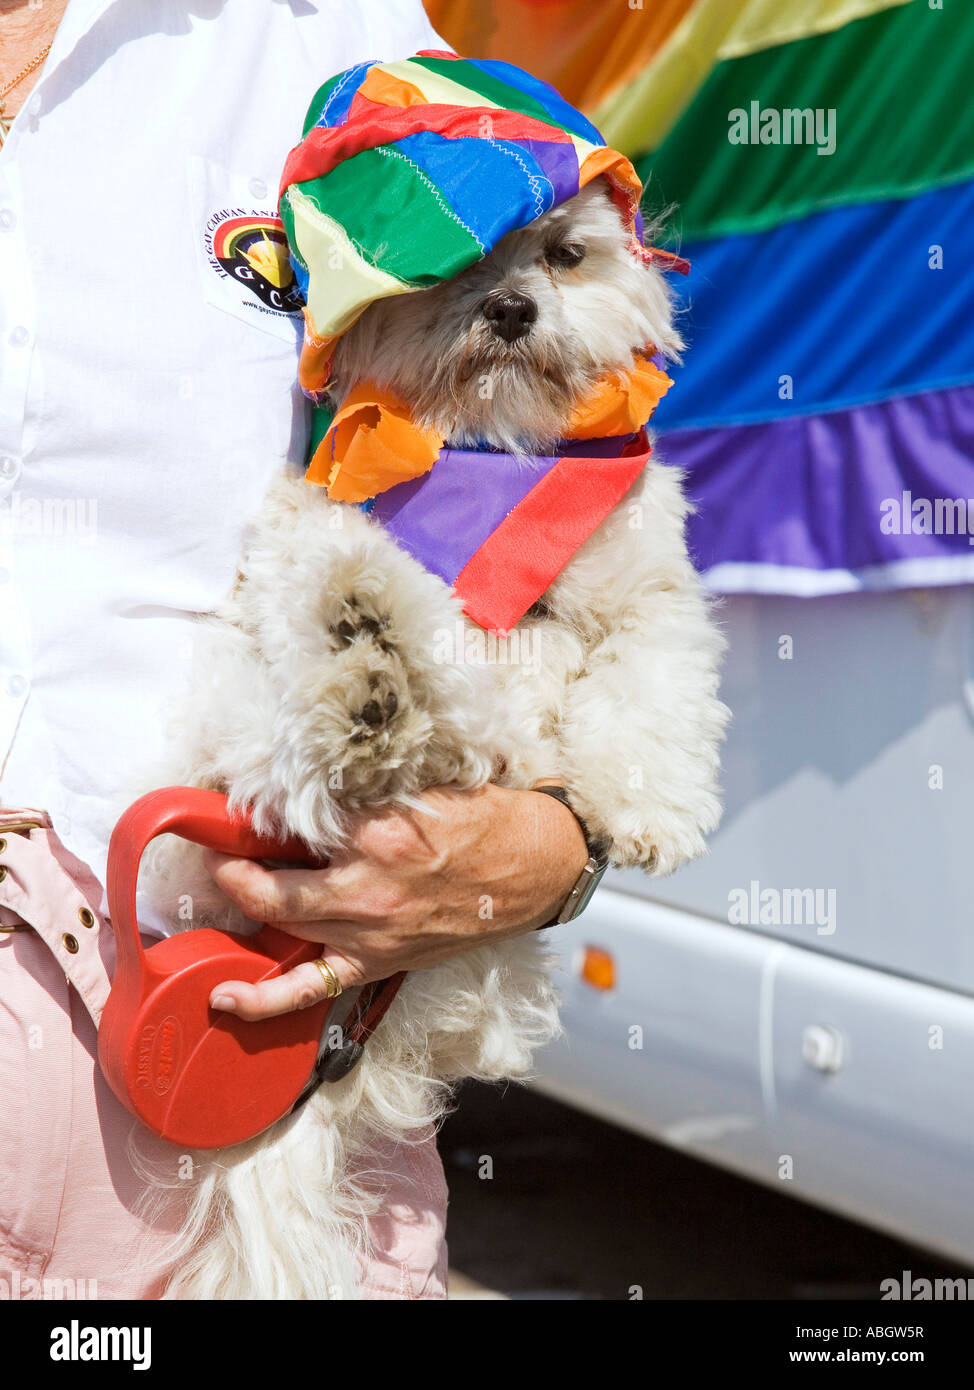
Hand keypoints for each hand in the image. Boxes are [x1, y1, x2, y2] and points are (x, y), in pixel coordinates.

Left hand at [207, 782, 587, 1019]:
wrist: (536, 867)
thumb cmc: (487, 820)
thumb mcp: (428, 785)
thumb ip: (369, 788)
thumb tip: (316, 782)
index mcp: (380, 832)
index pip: (294, 819)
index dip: (259, 810)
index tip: (236, 802)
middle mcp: (367, 885)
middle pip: (270, 882)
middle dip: (229, 862)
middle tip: (214, 844)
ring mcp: (370, 930)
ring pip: (280, 925)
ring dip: (240, 905)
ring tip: (218, 885)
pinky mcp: (378, 960)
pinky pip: (311, 986)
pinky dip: (265, 998)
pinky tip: (224, 999)